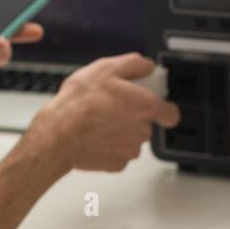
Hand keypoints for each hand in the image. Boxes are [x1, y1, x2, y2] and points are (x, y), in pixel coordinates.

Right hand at [25, 53, 180, 173]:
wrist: (58, 136)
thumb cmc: (80, 103)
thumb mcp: (106, 67)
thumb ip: (134, 64)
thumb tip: (146, 66)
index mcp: (146, 106)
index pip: (171, 113)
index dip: (163, 107)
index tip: (151, 101)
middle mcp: (143, 130)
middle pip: (147, 123)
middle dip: (133, 116)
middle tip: (113, 105)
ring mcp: (130, 149)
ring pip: (131, 138)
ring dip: (120, 130)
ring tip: (99, 119)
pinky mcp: (116, 164)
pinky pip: (118, 152)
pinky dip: (108, 145)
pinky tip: (94, 135)